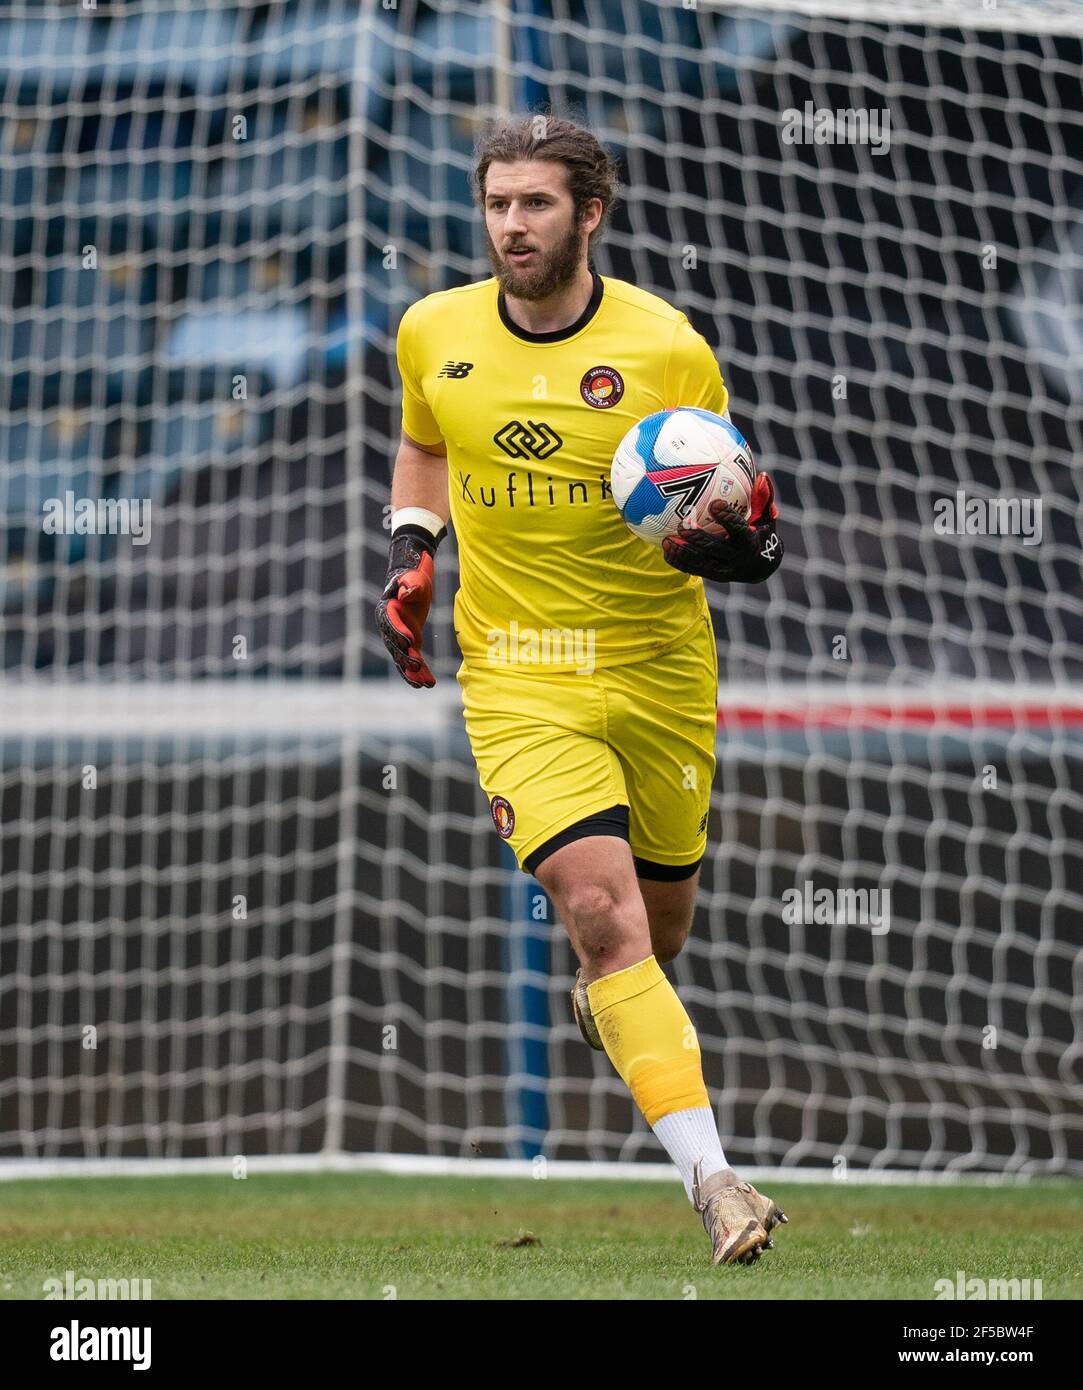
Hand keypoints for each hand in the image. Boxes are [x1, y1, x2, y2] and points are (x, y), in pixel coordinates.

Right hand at [376, 531, 436, 686]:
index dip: (399, 633)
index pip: (390, 624)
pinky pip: (411, 661)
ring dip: (412, 673)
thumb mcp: (414, 578)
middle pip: (394, 646)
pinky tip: (426, 685)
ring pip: (402, 659)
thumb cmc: (413, 577)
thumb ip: (410, 584)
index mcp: (387, 610)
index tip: (410, 641)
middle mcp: (388, 627)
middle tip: (417, 666)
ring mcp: (398, 638)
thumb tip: (407, 591)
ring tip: (424, 684)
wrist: (412, 583)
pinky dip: (418, 673)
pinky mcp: (409, 644)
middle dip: (405, 657)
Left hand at [662, 470, 782, 583]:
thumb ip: (763, 498)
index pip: (738, 529)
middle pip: (714, 548)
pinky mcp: (712, 575)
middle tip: (683, 524)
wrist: (758, 568)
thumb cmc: (760, 533)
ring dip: (682, 552)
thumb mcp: (765, 518)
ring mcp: (723, 569)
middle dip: (698, 538)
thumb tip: (762, 476)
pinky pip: (692, 569)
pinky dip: (678, 561)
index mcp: (749, 541)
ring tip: (666, 541)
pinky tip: (665, 550)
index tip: (714, 504)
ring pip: (700, 562)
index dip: (727, 517)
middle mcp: (736, 558)